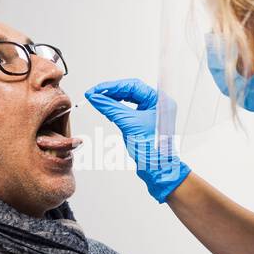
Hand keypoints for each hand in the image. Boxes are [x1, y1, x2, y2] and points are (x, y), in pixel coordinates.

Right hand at [84, 78, 190, 201]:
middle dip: (111, 92)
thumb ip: (111, 108)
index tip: (97, 90)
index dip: (113, 86)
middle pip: (131, 90)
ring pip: (129, 98)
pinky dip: (117, 107)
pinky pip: (129, 108)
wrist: (157, 168)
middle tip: (94, 94)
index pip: (133, 85)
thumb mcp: (128, 124)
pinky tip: (107, 108)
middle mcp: (157, 104)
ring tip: (98, 100)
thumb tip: (96, 98)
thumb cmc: (152, 149)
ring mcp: (151, 111)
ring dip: (113, 99)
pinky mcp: (144, 119)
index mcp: (160, 101)